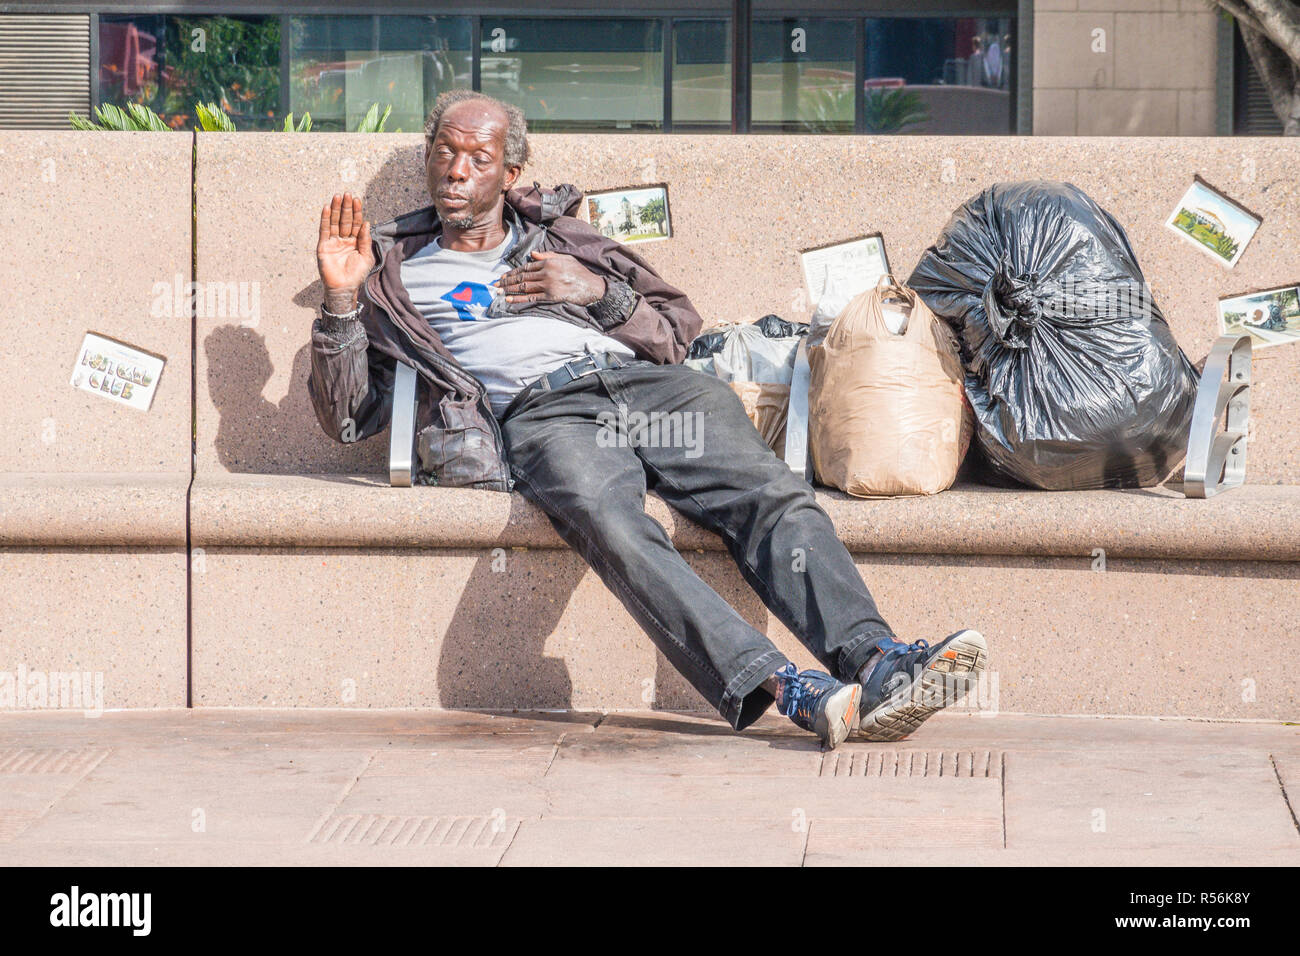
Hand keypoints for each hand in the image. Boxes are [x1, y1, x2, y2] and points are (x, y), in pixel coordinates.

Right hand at [317, 192, 374, 311]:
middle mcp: (344, 239)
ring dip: (335, 209)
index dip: (356, 211)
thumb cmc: (357, 274)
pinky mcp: (323, 245)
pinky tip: (326, 208)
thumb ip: (365, 240)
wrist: (344, 287)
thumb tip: (367, 223)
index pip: (356, 223)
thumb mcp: (366, 256)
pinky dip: (325, 219)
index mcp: (356, 241)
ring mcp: (333, 241)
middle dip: (346, 207)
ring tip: (337, 196)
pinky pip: (324, 230)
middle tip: (347, 194)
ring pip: (334, 222)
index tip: (356, 199)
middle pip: (345, 219)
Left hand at [494, 250, 605, 306]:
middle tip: (495, 284)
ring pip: (524, 286)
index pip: (526, 266)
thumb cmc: (579, 272)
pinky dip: (518, 299)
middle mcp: (546, 272)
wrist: (592, 286)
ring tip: (498, 291)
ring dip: (509, 289)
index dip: (513, 272)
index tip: (503, 276)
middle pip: (522, 276)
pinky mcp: (550, 296)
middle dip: (507, 281)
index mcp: (548, 262)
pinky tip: (509, 300)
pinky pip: (531, 298)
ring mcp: (548, 284)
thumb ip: (548, 256)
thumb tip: (533, 254)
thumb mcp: (564, 258)